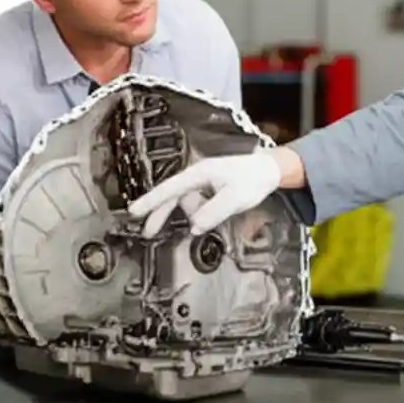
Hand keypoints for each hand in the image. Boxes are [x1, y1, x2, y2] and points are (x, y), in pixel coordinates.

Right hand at [126, 151, 282, 237]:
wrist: (269, 170)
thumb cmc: (253, 178)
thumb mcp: (235, 198)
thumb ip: (213, 212)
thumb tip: (195, 227)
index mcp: (199, 174)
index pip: (169, 189)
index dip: (150, 201)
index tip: (134, 211)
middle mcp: (197, 177)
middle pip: (172, 198)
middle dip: (161, 214)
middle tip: (148, 232)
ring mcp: (202, 183)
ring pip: (189, 205)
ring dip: (199, 214)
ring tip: (224, 208)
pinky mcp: (209, 190)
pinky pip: (198, 205)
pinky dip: (203, 214)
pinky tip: (217, 213)